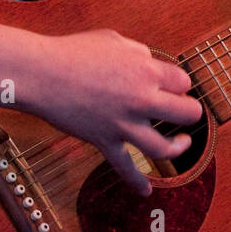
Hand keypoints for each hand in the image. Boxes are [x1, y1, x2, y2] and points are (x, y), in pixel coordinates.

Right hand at [26, 30, 202, 195]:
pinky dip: (136, 182)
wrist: (41, 73)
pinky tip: (146, 191)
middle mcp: (141, 99)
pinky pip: (124, 167)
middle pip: (187, 113)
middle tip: (182, 111)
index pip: (183, 82)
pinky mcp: (105, 141)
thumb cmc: (74, 52)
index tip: (170, 85)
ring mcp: (124, 124)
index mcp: (146, 70)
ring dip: (178, 147)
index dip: (179, 83)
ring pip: (165, 147)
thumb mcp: (115, 40)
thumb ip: (139, 54)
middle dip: (189, 111)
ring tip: (181, 142)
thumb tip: (150, 63)